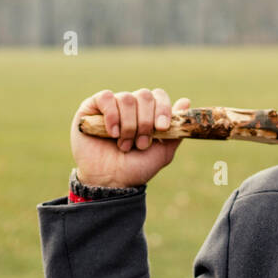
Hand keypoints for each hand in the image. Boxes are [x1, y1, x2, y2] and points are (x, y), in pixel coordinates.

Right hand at [70, 88, 190, 188]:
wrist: (109, 182)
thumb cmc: (135, 168)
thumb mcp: (162, 153)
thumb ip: (175, 130)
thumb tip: (186, 102)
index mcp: (147, 112)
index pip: (159, 96)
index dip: (163, 109)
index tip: (161, 128)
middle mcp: (131, 106)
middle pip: (145, 95)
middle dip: (145, 122)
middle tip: (141, 144)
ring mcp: (111, 105)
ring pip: (126, 98)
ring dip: (128, 125)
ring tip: (124, 145)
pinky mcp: (92, 107)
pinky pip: (106, 97)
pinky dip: (112, 116)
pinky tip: (112, 133)